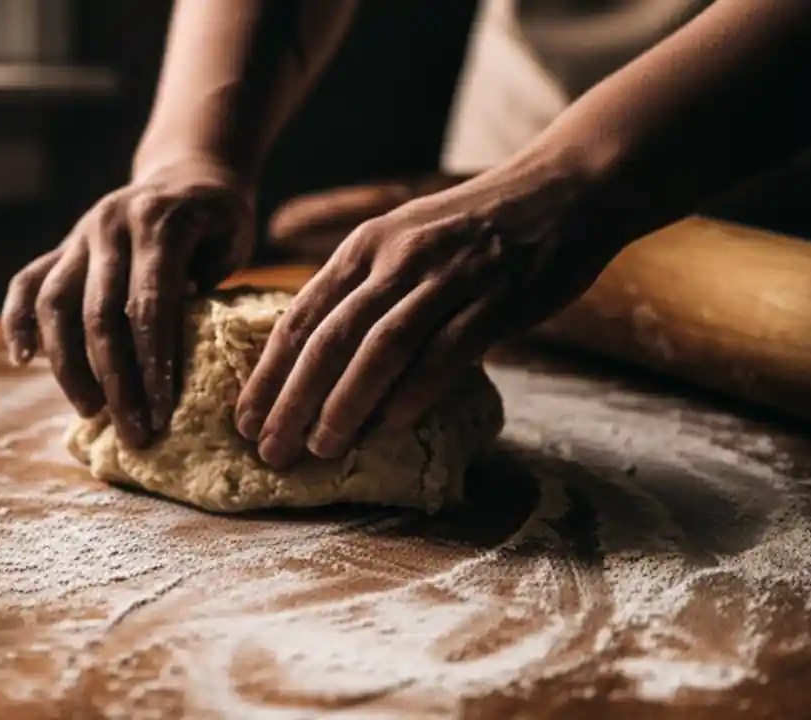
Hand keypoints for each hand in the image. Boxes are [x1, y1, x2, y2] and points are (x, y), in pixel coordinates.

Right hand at [2, 157, 254, 447]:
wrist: (187, 171)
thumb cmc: (218, 220)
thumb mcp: (231, 242)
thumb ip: (207, 283)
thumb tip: (182, 344)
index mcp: (158, 223)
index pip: (149, 306)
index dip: (153, 365)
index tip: (161, 413)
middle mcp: (110, 225)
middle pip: (99, 315)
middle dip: (116, 381)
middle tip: (133, 431)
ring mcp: (80, 235)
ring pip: (55, 304)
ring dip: (68, 366)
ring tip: (90, 411)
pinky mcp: (62, 246)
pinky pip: (27, 282)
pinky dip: (17, 320)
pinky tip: (22, 359)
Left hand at [235, 157, 625, 467]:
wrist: (567, 188)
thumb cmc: (477, 226)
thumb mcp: (404, 238)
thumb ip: (364, 287)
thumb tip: (320, 355)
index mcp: (365, 246)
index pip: (301, 316)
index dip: (268, 372)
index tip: (244, 418)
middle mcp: (396, 259)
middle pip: (328, 339)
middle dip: (290, 400)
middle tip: (268, 449)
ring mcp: (446, 279)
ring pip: (377, 350)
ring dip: (342, 404)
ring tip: (318, 448)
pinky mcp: (495, 300)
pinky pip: (443, 354)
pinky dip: (411, 393)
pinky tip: (387, 428)